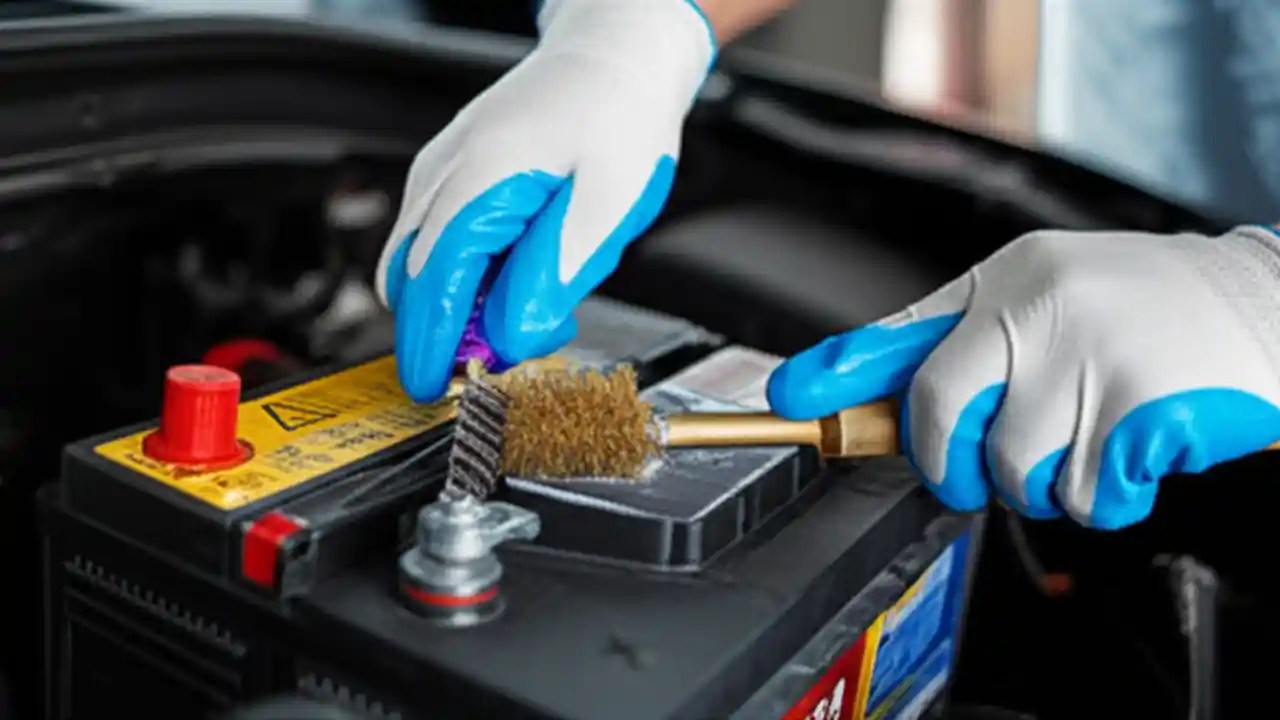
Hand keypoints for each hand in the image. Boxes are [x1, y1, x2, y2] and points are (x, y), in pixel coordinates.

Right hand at [376, 0, 715, 401]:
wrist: (615, 55)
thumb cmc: (619, 115)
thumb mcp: (607, 204)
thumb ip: (554, 274)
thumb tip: (509, 334)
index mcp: (483, 176)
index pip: (433, 282)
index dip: (429, 343)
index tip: (430, 389)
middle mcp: (446, 172)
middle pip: (413, 279)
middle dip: (448, 329)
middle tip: (509, 348)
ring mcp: (442, 171)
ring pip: (421, 265)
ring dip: (460, 303)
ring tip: (531, 300)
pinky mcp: (452, 176)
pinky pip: (439, 242)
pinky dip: (466, 275)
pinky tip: (516, 275)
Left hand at [766, 225, 1279, 528]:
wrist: (1264, 305)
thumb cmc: (1144, 309)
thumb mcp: (1047, 293)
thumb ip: (967, 339)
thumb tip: (886, 391)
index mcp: (1008, 280)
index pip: (902, 332)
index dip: (835, 373)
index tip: (786, 399)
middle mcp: (1041, 308)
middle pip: (943, 414)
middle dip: (952, 464)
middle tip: (978, 469)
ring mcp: (1093, 353)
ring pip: (1015, 470)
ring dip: (1047, 481)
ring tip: (1089, 438)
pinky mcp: (1143, 405)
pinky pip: (1087, 494)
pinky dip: (1107, 494)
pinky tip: (1133, 450)